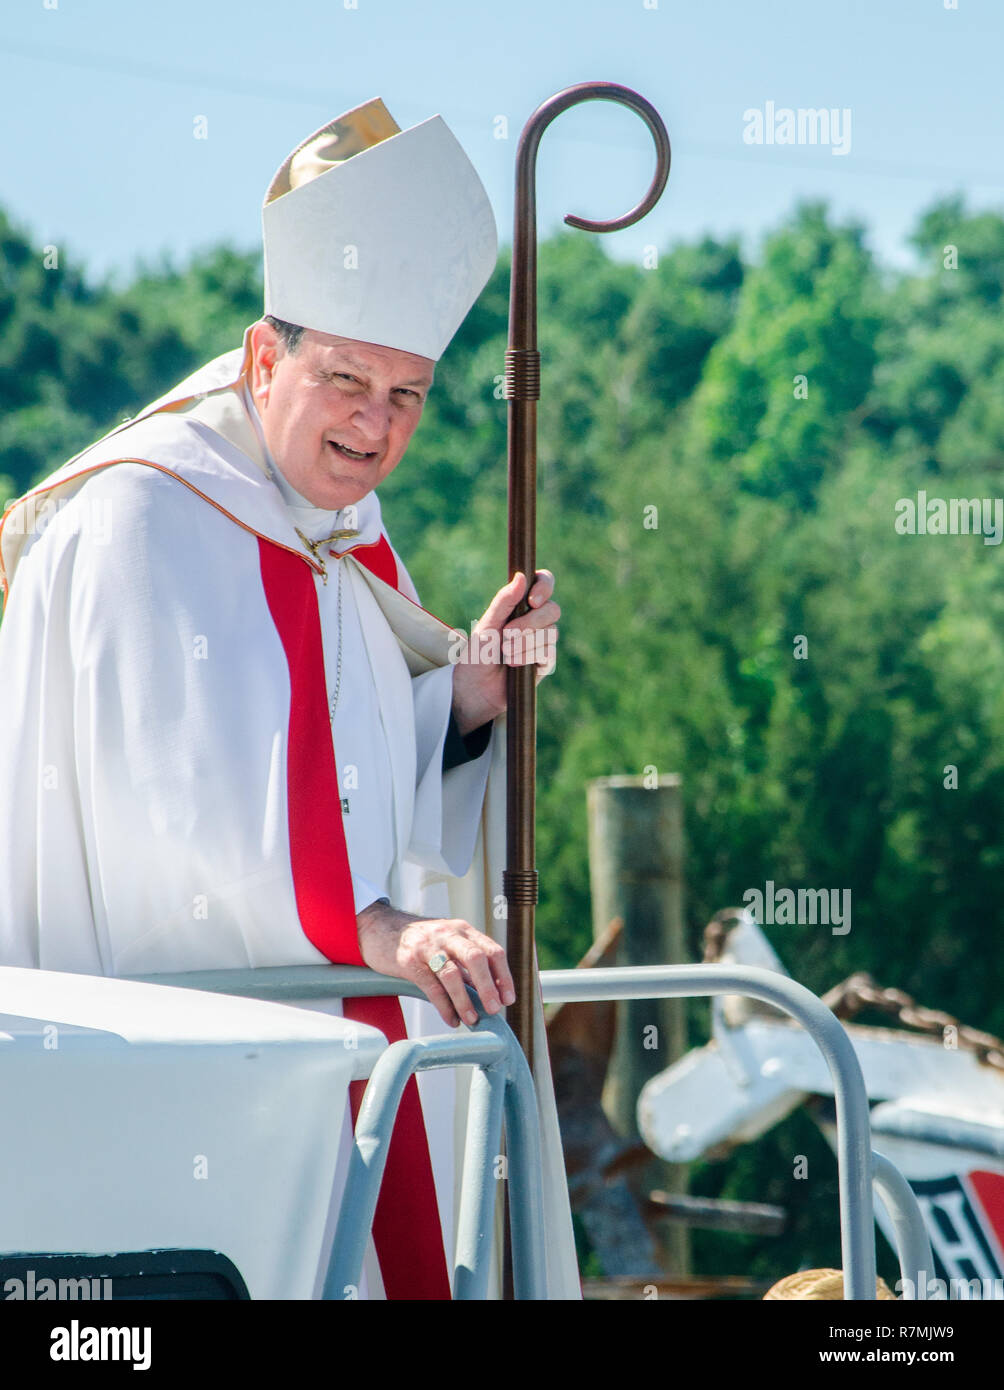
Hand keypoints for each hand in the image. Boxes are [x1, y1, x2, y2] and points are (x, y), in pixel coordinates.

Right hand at [356, 901, 515, 1027]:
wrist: (380, 929)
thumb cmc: (419, 941)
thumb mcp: (447, 943)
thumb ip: (466, 965)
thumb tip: (488, 995)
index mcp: (463, 930)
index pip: (492, 951)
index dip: (504, 976)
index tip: (509, 999)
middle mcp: (448, 934)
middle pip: (476, 958)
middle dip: (489, 987)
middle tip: (494, 1010)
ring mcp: (428, 946)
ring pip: (452, 974)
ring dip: (465, 1000)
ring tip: (472, 1019)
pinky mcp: (409, 960)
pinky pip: (431, 986)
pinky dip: (444, 1007)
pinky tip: (451, 1019)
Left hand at [451, 569, 559, 736]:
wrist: (475, 689)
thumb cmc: (477, 654)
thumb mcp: (487, 625)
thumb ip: (504, 601)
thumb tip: (521, 576)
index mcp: (521, 604)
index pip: (544, 583)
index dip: (544, 587)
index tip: (531, 600)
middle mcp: (535, 620)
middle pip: (552, 610)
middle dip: (530, 623)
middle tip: (507, 635)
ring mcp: (543, 641)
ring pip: (552, 632)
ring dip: (526, 643)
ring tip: (505, 654)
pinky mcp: (545, 662)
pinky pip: (549, 653)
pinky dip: (529, 657)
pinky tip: (514, 665)